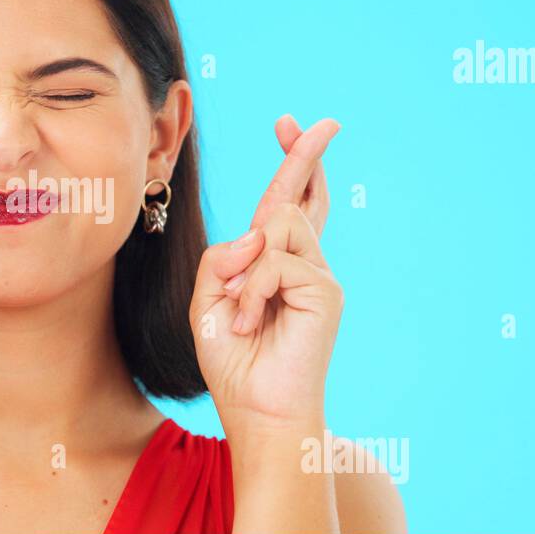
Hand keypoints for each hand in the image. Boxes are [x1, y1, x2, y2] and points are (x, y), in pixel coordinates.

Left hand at [189, 115, 343, 426]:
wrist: (257, 411)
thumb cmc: (233, 362)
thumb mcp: (208, 301)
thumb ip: (222, 258)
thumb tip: (258, 230)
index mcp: (272, 265)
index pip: (285, 204)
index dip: (291, 164)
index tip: (289, 124)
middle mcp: (301, 264)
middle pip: (300, 196)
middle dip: (305, 155)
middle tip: (327, 122)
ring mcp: (317, 275)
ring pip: (276, 223)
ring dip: (243, 270)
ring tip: (240, 313)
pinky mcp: (325, 290)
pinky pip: (274, 261)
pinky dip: (251, 292)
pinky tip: (250, 324)